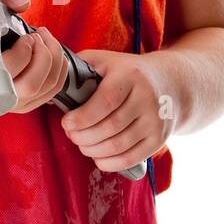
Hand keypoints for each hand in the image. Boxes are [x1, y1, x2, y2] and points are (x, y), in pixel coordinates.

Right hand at [0, 0, 68, 114]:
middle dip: (44, 56)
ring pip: (46, 87)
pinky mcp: (27, 103)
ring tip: (45, 40)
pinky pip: (53, 90)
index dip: (23, 52)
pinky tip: (52, 51)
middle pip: (31, 85)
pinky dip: (61, 68)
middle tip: (37, 37)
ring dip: (55, 58)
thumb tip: (22, 3)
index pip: (7, 70)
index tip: (26, 36)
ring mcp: (12, 103)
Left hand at [59, 49, 175, 171]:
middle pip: (109, 127)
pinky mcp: (158, 140)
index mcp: (130, 76)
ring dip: (92, 150)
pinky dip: (109, 163)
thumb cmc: (127, 72)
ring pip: (118, 146)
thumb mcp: (106, 60)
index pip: (105, 102)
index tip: (66, 122)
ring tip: (82, 143)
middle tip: (71, 133)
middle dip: (82, 136)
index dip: (82, 117)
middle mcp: (147, 98)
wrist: (171, 83)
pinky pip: (130, 159)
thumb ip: (80, 67)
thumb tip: (53, 85)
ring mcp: (155, 121)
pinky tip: (97, 157)